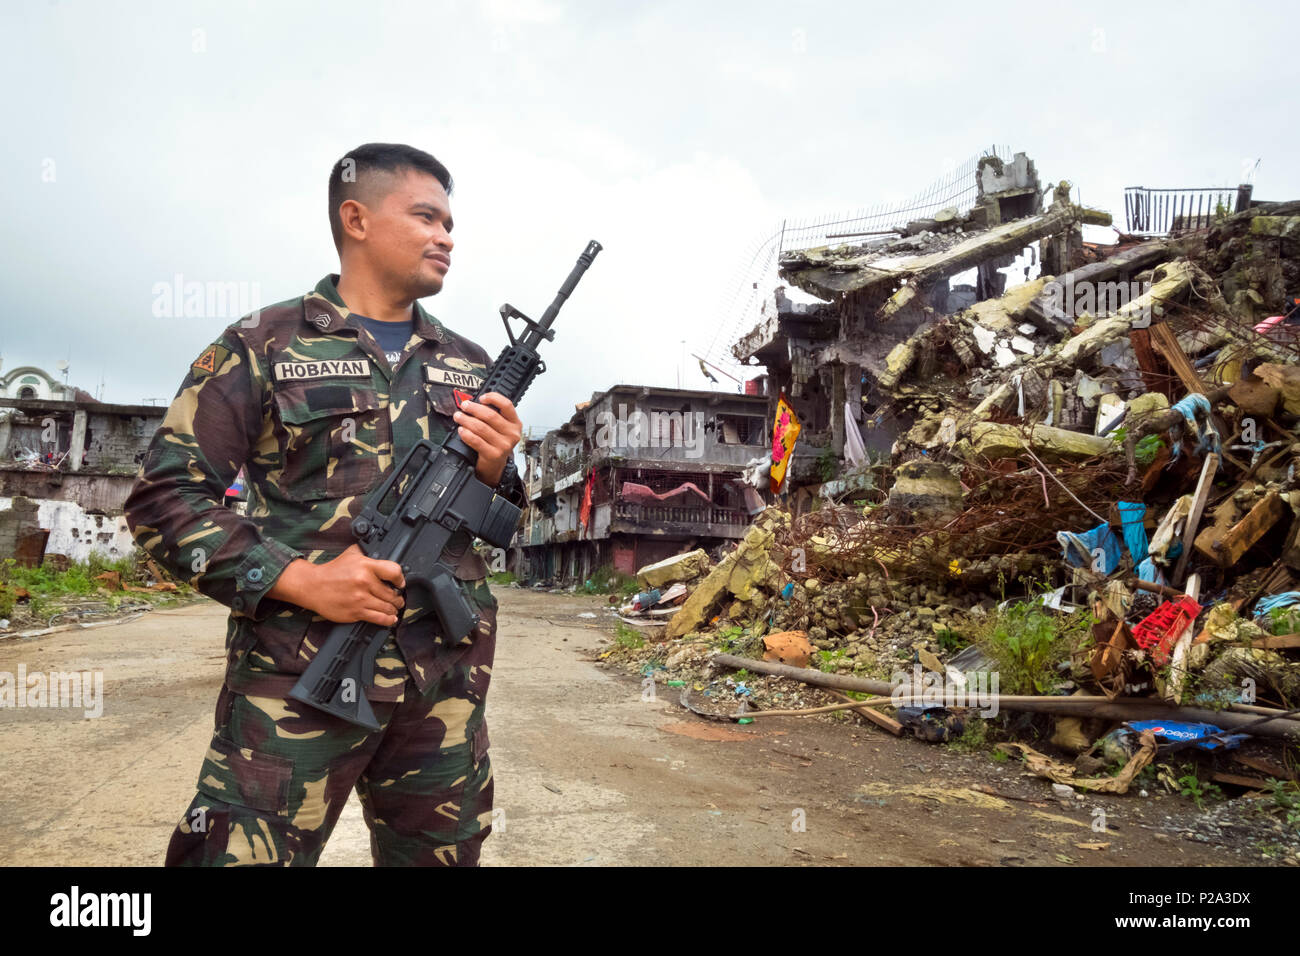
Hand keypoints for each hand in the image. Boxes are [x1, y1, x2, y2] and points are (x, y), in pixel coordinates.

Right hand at [268, 544, 405, 625]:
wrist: (312, 586)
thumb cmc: (332, 571)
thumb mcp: (352, 554)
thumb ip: (369, 553)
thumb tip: (385, 553)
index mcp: (365, 565)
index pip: (394, 571)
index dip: (400, 579)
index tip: (400, 583)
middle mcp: (364, 582)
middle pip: (392, 593)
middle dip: (398, 598)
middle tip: (398, 599)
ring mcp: (360, 598)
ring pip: (387, 607)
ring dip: (394, 609)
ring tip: (395, 608)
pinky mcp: (355, 612)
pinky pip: (379, 618)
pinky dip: (388, 620)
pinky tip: (391, 619)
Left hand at [453, 391, 522, 485]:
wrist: (495, 465)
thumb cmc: (495, 443)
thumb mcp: (501, 428)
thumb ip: (493, 415)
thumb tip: (473, 402)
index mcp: (515, 423)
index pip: (507, 405)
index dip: (493, 398)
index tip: (481, 397)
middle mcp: (512, 434)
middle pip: (491, 416)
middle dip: (474, 409)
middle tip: (464, 406)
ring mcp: (504, 445)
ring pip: (481, 427)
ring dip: (466, 420)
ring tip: (458, 417)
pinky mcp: (494, 454)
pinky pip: (476, 441)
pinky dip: (466, 434)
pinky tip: (461, 430)